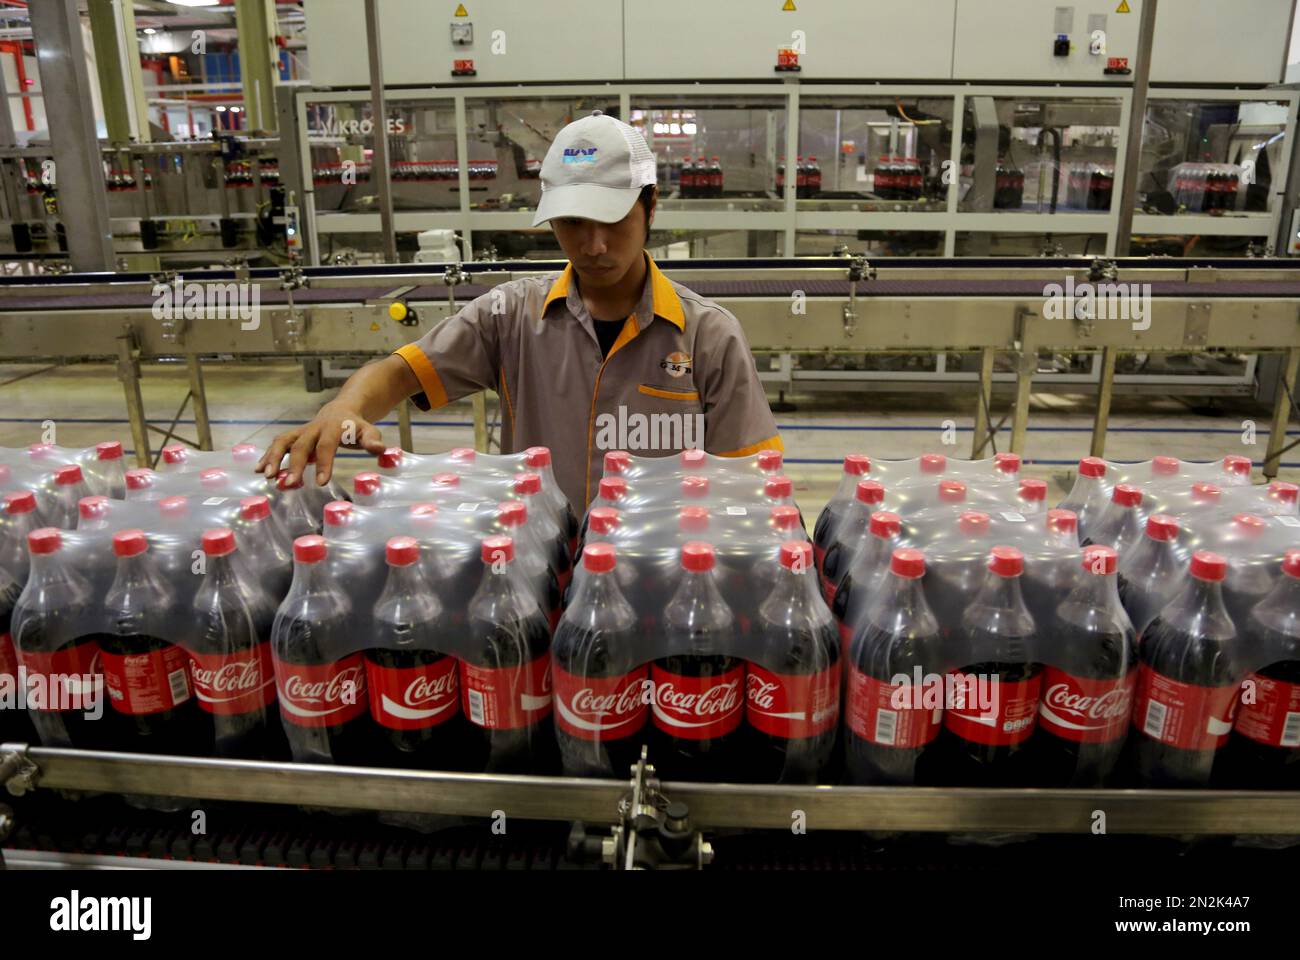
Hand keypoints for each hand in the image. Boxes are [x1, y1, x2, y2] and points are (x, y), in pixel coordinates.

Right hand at [255, 401, 387, 485]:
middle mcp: (314, 428)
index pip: (327, 445)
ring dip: (273, 457)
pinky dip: (268, 455)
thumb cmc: (356, 426)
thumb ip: (373, 440)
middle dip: (293, 464)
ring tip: (266, 476)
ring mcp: (301, 431)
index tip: (321, 482)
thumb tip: (381, 450)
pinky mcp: (294, 435)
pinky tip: (259, 470)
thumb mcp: (369, 431)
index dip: (324, 463)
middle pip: (301, 445)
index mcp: (334, 427)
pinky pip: (278, 444)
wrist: (342, 410)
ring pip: (283, 441)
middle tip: (288, 484)